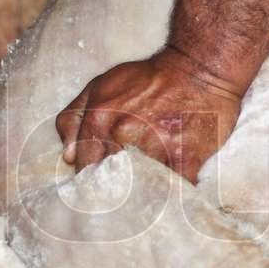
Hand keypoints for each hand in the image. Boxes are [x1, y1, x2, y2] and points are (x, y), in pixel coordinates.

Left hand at [55, 46, 243, 182]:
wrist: (199, 67)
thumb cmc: (150, 77)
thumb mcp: (102, 84)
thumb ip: (75, 117)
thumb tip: (68, 157)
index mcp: (99, 117)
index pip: (84, 166)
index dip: (90, 181)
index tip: (98, 191)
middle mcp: (122, 132)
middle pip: (108, 181)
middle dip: (113, 192)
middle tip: (119, 200)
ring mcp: (154, 146)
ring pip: (139, 189)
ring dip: (141, 197)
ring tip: (143, 200)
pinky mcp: (184, 157)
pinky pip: (172, 190)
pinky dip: (171, 197)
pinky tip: (169, 200)